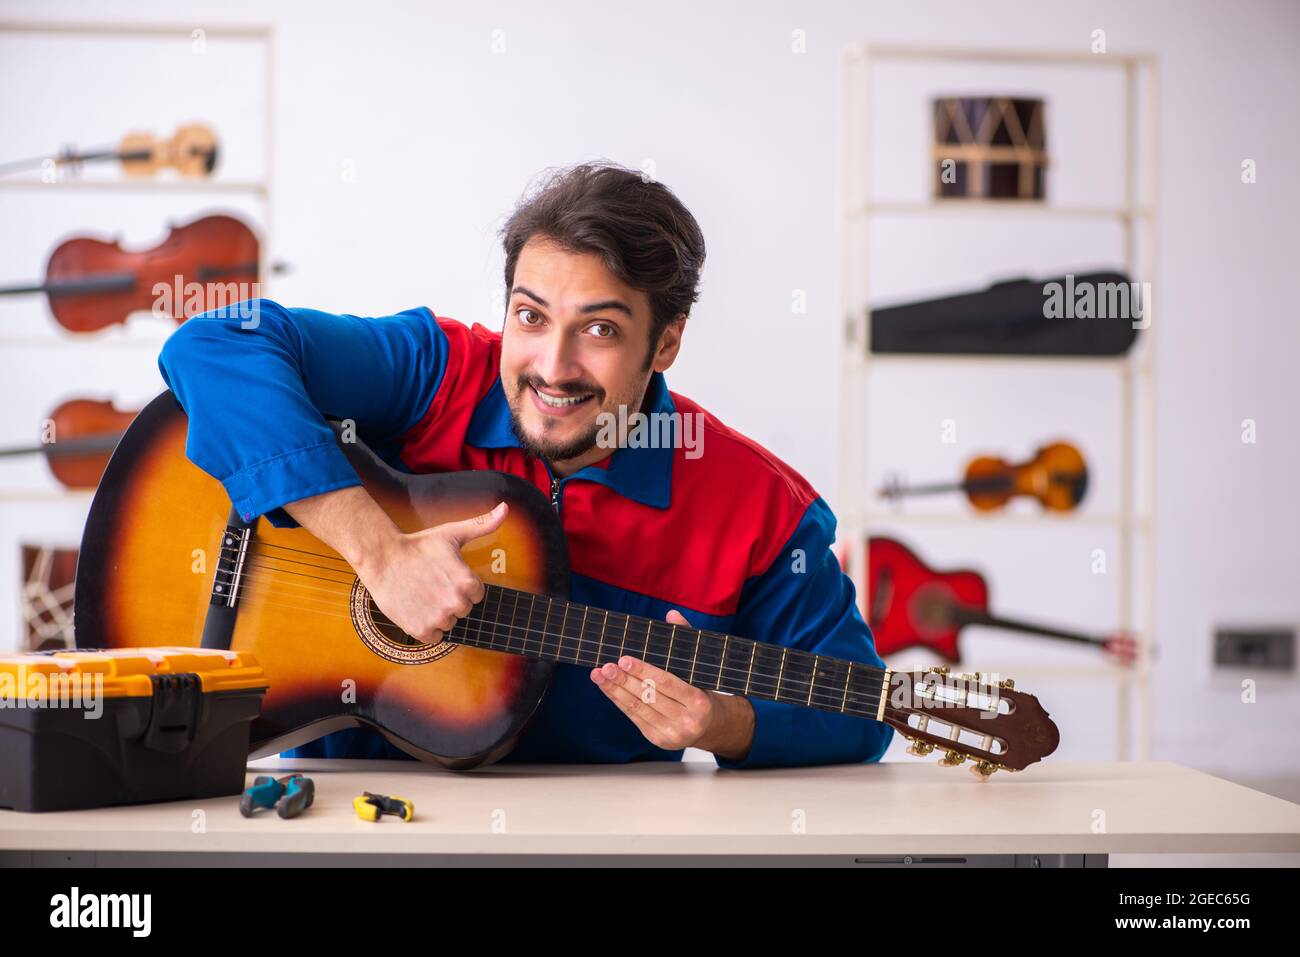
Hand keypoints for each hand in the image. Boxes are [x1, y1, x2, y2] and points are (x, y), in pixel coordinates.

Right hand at [354, 501, 507, 643]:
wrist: (383, 557)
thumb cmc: (418, 545)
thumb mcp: (453, 533)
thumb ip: (483, 524)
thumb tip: (505, 508)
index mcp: (467, 582)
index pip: (476, 595)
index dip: (461, 585)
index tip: (446, 575)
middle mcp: (456, 602)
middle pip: (463, 609)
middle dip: (450, 599)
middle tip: (432, 583)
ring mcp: (438, 617)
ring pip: (448, 623)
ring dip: (438, 613)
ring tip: (422, 594)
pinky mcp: (420, 629)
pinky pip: (434, 637)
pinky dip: (426, 627)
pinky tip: (416, 607)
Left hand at [590, 609, 751, 755]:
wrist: (712, 726)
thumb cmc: (703, 690)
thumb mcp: (699, 666)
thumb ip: (685, 638)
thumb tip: (672, 614)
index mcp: (699, 701)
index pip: (667, 683)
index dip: (643, 671)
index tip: (624, 659)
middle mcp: (687, 721)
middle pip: (649, 697)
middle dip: (624, 681)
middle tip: (606, 666)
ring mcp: (672, 734)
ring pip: (638, 708)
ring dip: (615, 691)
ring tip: (599, 675)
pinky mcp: (659, 740)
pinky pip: (635, 718)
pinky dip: (619, 701)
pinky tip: (608, 688)